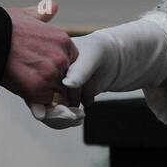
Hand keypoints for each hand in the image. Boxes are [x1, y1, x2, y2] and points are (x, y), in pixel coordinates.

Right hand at [1, 3, 78, 108]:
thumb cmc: (3, 27)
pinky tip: (28, 96)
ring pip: (59, 95)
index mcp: (63, 41)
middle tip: (45, 90)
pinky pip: (46, 103)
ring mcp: (51, 74)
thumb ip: (43, 14)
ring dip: (50, 97)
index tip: (55, 78)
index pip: (74, 65)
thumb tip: (53, 7)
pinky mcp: (38, 89)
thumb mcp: (27, 16)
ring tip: (35, 94)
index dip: (64, 73)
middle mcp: (62, 57)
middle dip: (59, 87)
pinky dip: (40, 104)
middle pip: (69, 82)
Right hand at [31, 19, 166, 129]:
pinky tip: (81, 116)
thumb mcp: (96, 54)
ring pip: (53, 108)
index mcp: (52, 56)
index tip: (46, 113)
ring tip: (78, 117)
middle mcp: (54, 70)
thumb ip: (81, 68)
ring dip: (62, 118)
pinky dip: (70, 117)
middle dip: (52, 112)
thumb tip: (67, 84)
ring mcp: (64, 84)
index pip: (37, 81)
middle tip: (72, 116)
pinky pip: (66, 112)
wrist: (129, 57)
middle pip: (42, 98)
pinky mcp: (76, 95)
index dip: (38, 98)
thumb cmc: (110, 48)